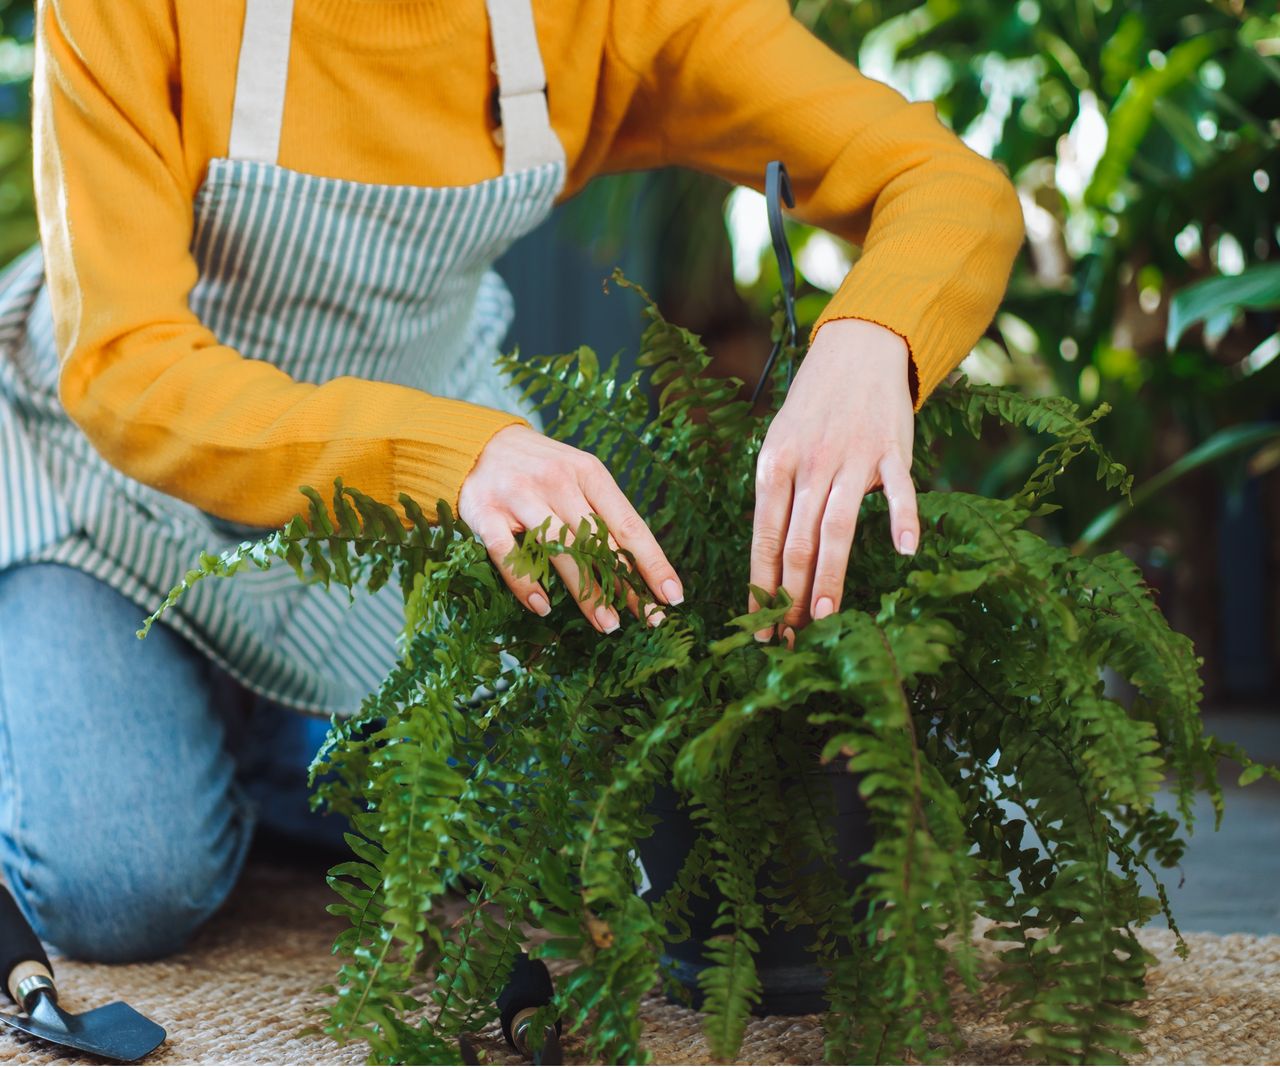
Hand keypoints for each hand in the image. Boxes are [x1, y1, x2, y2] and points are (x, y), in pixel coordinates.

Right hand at [459, 425, 683, 632]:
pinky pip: (506, 552)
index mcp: (588, 472)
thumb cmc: (540, 469)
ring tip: (607, 623)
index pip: (628, 524)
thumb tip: (640, 567)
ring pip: (559, 547)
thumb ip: (604, 514)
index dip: (652, 562)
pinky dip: (525, 582)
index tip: (672, 594)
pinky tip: (543, 606)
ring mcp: (519, 496)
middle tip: (647, 619)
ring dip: (586, 591)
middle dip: (625, 584)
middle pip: (598, 541)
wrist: (477, 444)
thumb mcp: (578, 478)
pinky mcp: (484, 512)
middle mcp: (556, 481)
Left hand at [748, 318, 918, 640]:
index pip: (764, 537)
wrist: (856, 351)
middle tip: (791, 637)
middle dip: (791, 594)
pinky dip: (903, 519)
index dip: (762, 585)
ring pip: (837, 526)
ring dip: (831, 575)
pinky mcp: (892, 451)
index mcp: (774, 465)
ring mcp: (852, 458)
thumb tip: (771, 559)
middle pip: (797, 540)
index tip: (759, 624)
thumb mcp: (781, 445)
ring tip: (825, 617)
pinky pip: (899, 491)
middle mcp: (810, 464)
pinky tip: (905, 552)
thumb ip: (778, 496)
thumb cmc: (814, 409)